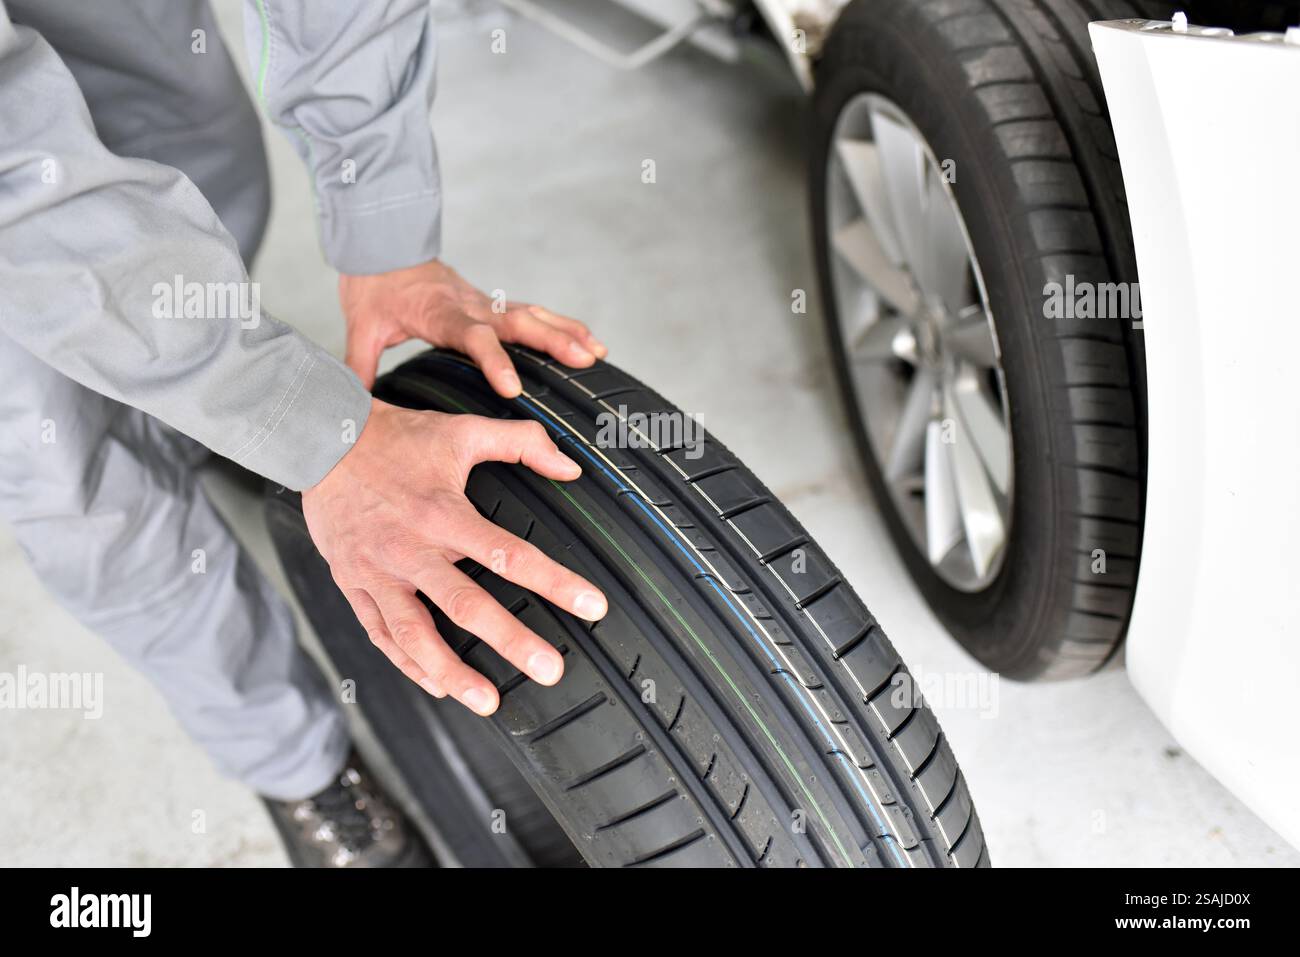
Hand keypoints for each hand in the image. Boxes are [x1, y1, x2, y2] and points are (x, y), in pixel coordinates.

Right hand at [302, 398, 608, 715]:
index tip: (590, 605)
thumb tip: (569, 468)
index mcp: (441, 512)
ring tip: (487, 701)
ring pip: (413, 634)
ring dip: (451, 671)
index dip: (553, 581)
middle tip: (549, 669)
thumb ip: (521, 443)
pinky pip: (380, 634)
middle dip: (511, 641)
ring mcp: (377, 572)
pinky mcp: (353, 584)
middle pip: (464, 604)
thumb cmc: (394, 438)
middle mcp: (409, 548)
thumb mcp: (462, 430)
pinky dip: (407, 664)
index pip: (508, 553)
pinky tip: (437, 685)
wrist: (318, 439)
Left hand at [339, 259, 606, 392]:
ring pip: (532, 316)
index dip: (493, 361)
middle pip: (517, 323)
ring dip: (566, 333)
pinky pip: (533, 314)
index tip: (512, 388)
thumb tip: (348, 408)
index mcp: (440, 313)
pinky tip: (588, 339)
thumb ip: (359, 368)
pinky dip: (562, 325)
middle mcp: (470, 306)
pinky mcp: (493, 303)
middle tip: (583, 360)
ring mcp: (485, 302)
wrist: (381, 243)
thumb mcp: (361, 328)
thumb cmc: (373, 286)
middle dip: (552, 342)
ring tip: (597, 353)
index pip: (472, 337)